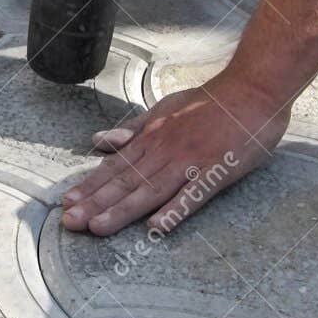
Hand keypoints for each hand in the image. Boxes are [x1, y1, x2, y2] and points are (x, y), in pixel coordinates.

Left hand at [60, 73, 291, 236]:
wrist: (252, 89)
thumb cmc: (209, 102)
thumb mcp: (164, 109)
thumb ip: (133, 129)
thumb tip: (98, 141)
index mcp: (153, 138)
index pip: (115, 166)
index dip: (89, 186)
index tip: (65, 203)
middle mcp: (165, 150)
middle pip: (126, 181)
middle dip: (95, 203)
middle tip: (69, 223)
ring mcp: (191, 161)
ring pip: (151, 189)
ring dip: (123, 210)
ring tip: (98, 228)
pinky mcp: (217, 170)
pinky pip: (194, 194)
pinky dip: (175, 210)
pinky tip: (157, 227)